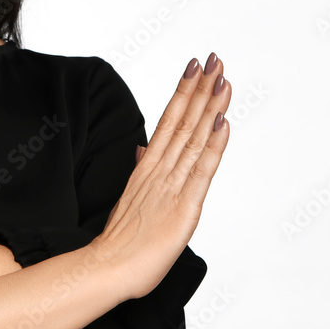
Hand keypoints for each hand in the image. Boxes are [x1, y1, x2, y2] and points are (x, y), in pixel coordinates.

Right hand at [94, 53, 230, 300]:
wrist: (107, 270)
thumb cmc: (120, 243)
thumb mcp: (132, 200)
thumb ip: (142, 171)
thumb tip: (145, 149)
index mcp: (148, 170)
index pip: (169, 123)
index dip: (183, 93)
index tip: (196, 68)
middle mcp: (160, 172)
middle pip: (182, 122)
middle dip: (200, 89)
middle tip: (215, 59)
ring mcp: (171, 187)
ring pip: (193, 138)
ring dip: (209, 106)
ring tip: (222, 78)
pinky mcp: (185, 207)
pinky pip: (202, 170)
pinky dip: (214, 144)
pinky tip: (222, 121)